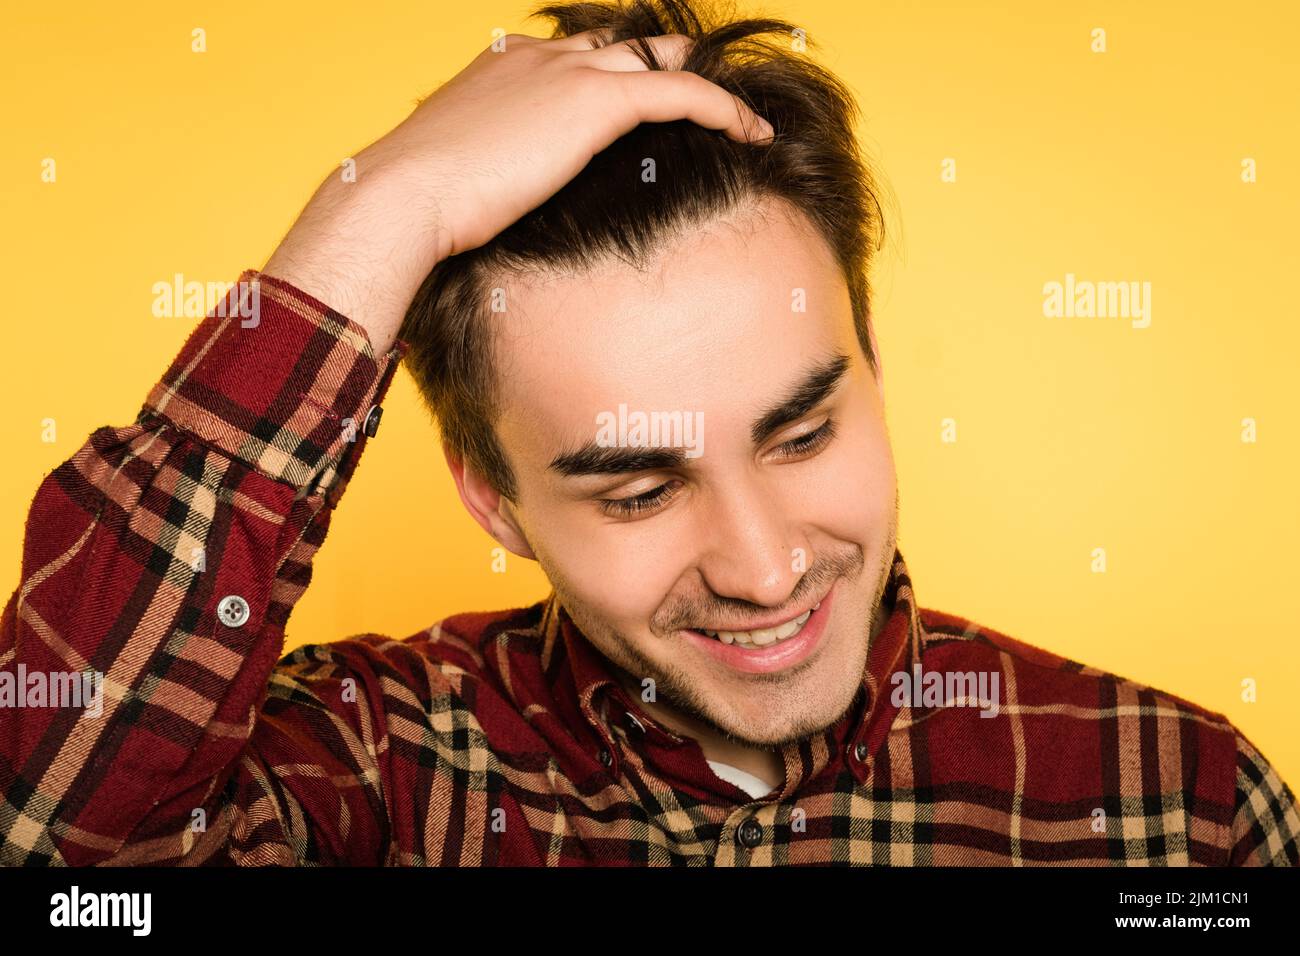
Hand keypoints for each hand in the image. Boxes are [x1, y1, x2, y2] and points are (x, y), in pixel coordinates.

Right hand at [262, 30, 772, 352]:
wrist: (404, 196)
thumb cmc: (414, 204)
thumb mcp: (449, 180)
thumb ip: (477, 179)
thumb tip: (475, 222)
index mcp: (501, 67)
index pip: (568, 54)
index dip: (605, 71)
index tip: (628, 98)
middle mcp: (538, 57)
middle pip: (619, 44)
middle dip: (660, 60)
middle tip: (698, 86)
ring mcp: (567, 73)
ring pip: (658, 57)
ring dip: (701, 78)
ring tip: (741, 111)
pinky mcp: (593, 102)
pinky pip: (680, 90)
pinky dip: (721, 106)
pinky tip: (751, 132)